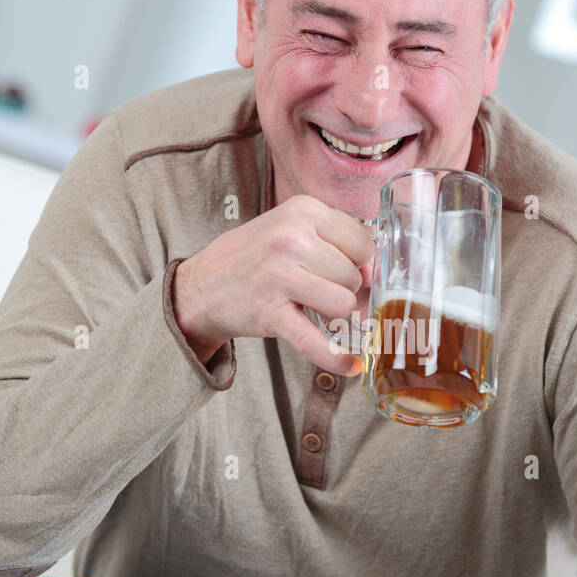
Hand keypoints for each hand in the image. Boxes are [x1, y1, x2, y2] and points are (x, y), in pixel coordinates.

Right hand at [171, 195, 374, 374]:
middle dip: (345, 291)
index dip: (362, 265)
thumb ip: (337, 240)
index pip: (362, 244)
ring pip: (343, 304)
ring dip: (337, 316)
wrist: (202, 285)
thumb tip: (375, 271)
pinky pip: (315, 341)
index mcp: (303, 211)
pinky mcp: (269, 312)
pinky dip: (336, 357)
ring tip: (316, 310)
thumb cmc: (255, 257)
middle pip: (353, 276)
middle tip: (320, 293)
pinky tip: (352, 365)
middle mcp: (291, 238)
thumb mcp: (293, 228)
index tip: (346, 273)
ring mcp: (279, 275)